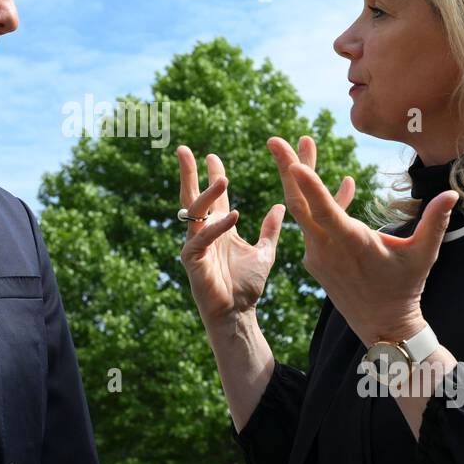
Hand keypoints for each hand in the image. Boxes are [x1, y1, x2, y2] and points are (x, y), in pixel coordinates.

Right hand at [176, 145, 284, 329]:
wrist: (238, 314)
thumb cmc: (247, 286)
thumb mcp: (265, 252)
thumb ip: (270, 230)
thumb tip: (280, 206)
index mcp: (220, 228)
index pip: (215, 197)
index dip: (212, 175)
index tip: (211, 155)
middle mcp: (205, 232)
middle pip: (193, 196)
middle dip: (188, 173)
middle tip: (183, 149)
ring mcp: (196, 245)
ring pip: (195, 213)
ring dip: (206, 194)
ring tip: (222, 178)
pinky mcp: (192, 261)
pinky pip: (201, 239)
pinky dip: (216, 227)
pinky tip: (231, 216)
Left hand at [266, 135, 458, 346]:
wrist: (381, 324)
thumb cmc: (406, 287)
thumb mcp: (424, 254)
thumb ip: (435, 222)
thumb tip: (452, 194)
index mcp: (352, 245)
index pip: (326, 213)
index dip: (311, 187)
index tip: (294, 163)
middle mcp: (327, 249)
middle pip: (300, 204)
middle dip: (287, 168)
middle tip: (274, 139)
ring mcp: (317, 254)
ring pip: (303, 211)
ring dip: (302, 178)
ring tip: (304, 144)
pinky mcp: (315, 258)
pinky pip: (313, 224)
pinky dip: (323, 202)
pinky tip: (348, 186)